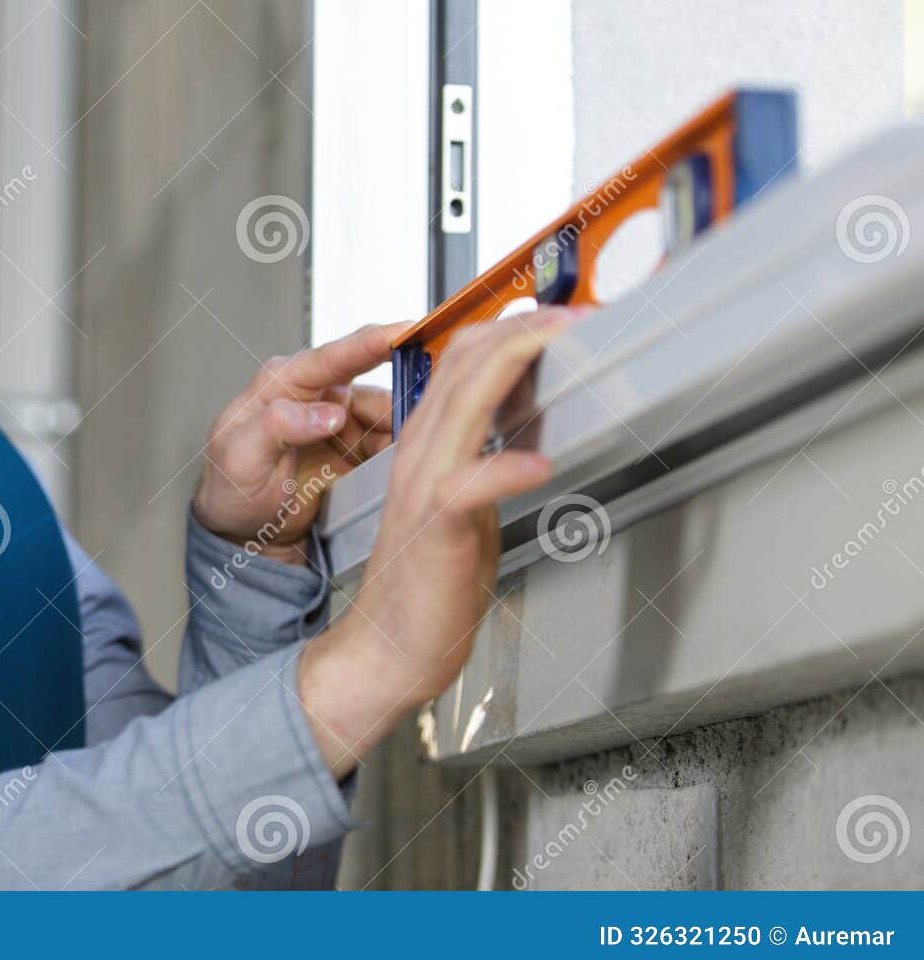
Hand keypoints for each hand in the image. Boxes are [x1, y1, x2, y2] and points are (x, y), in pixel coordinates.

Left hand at [191, 323, 409, 564]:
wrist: (243, 532)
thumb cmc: (230, 489)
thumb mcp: (241, 459)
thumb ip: (278, 427)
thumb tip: (328, 412)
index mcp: (281, 384)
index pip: (328, 359)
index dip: (366, 344)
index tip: (400, 332)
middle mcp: (315, 395)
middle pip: (368, 384)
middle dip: (400, 392)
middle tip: (429, 405)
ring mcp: (339, 421)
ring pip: (385, 415)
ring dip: (403, 427)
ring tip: (417, 444)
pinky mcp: (356, 448)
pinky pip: (388, 443)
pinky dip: (402, 448)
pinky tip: (409, 459)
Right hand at [297, 306, 587, 776]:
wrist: (387, 647)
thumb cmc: (427, 587)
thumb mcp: (464, 507)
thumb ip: (484, 464)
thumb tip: (523, 435)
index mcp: (424, 448)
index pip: (460, 363)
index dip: (509, 330)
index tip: (556, 315)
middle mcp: (420, 456)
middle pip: (463, 365)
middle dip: (523, 328)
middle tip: (571, 311)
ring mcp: (425, 487)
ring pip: (463, 403)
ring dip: (516, 364)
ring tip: (560, 340)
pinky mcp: (438, 527)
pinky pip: (470, 486)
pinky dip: (506, 468)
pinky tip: (538, 462)